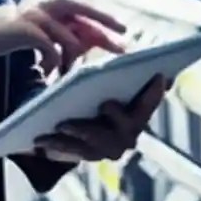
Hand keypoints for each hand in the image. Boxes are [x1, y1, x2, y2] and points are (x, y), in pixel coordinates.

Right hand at [0, 0, 126, 75]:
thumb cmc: (14, 33)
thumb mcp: (41, 29)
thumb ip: (62, 30)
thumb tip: (88, 43)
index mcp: (53, 1)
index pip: (86, 9)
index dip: (105, 20)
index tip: (123, 31)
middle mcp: (48, 4)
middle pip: (85, 18)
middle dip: (104, 34)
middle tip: (122, 48)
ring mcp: (39, 15)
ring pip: (70, 40)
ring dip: (71, 60)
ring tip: (66, 72)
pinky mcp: (29, 30)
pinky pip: (52, 50)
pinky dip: (52, 63)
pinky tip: (44, 72)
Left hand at [32, 75, 169, 162]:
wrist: (73, 127)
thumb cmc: (92, 93)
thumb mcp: (101, 79)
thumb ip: (111, 68)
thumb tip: (119, 45)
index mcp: (138, 111)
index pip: (151, 100)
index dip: (156, 90)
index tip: (158, 75)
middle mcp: (129, 133)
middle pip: (130, 125)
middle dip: (119, 115)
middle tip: (106, 103)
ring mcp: (109, 147)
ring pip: (99, 142)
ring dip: (82, 131)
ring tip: (63, 124)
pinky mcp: (87, 155)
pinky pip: (73, 152)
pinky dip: (57, 144)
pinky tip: (41, 138)